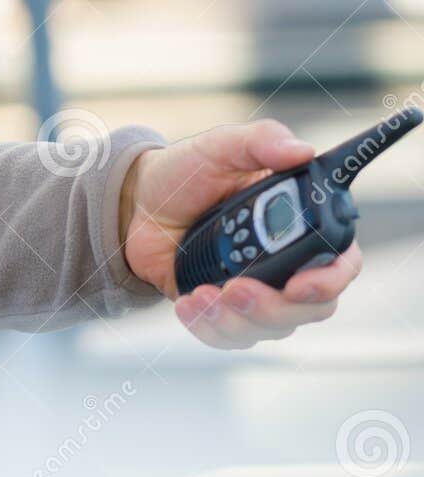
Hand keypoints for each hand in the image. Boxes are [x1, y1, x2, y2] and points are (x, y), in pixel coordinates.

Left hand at [119, 119, 361, 348]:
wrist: (136, 204)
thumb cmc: (186, 173)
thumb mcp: (220, 147)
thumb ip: (260, 140)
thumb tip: (300, 150)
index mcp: (301, 224)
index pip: (341, 262)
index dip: (331, 280)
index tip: (300, 284)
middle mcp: (287, 263)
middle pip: (310, 308)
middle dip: (275, 307)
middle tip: (237, 288)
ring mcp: (257, 290)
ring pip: (271, 328)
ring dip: (238, 319)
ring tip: (203, 295)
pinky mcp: (224, 309)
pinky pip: (230, 336)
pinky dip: (209, 327)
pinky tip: (187, 303)